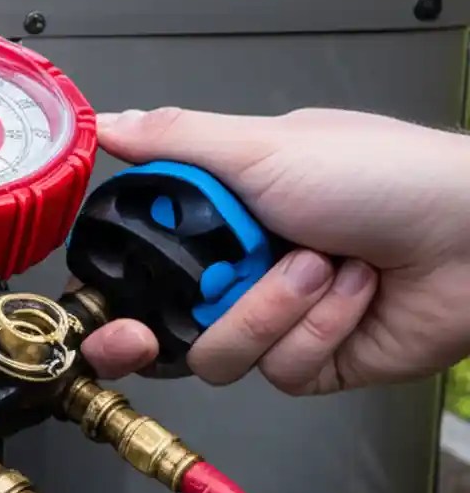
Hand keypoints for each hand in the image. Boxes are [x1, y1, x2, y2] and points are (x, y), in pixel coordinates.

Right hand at [80, 106, 469, 394]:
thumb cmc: (386, 175)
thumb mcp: (263, 147)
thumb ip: (176, 141)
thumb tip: (106, 123)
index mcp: (225, 211)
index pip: (149, 257)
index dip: (129, 279)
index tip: (123, 293)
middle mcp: (246, 267)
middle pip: (176, 316)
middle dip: (221, 293)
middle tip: (252, 263)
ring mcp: (279, 317)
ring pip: (224, 350)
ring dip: (280, 306)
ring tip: (326, 265)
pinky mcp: (316, 361)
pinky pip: (282, 369)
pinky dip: (322, 328)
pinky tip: (357, 291)